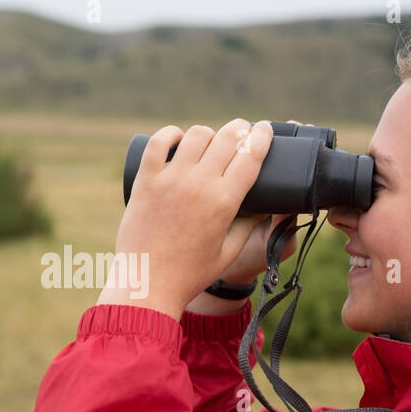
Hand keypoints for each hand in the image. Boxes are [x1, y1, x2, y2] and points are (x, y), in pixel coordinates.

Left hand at [97, 118, 274, 320]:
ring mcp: (170, 180)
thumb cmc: (190, 273)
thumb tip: (264, 206)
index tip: (264, 130)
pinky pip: (158, 142)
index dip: (262, 137)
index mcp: (223, 202)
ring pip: (196, 135)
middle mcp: (198, 185)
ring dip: (208, 134)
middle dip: (240, 128)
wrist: (147, 283)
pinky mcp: (146, 181)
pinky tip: (177, 139)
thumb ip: (248, 226)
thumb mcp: (228, 252)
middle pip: (227, 137)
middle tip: (241, 131)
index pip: (250, 155)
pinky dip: (170, 134)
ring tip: (209, 142)